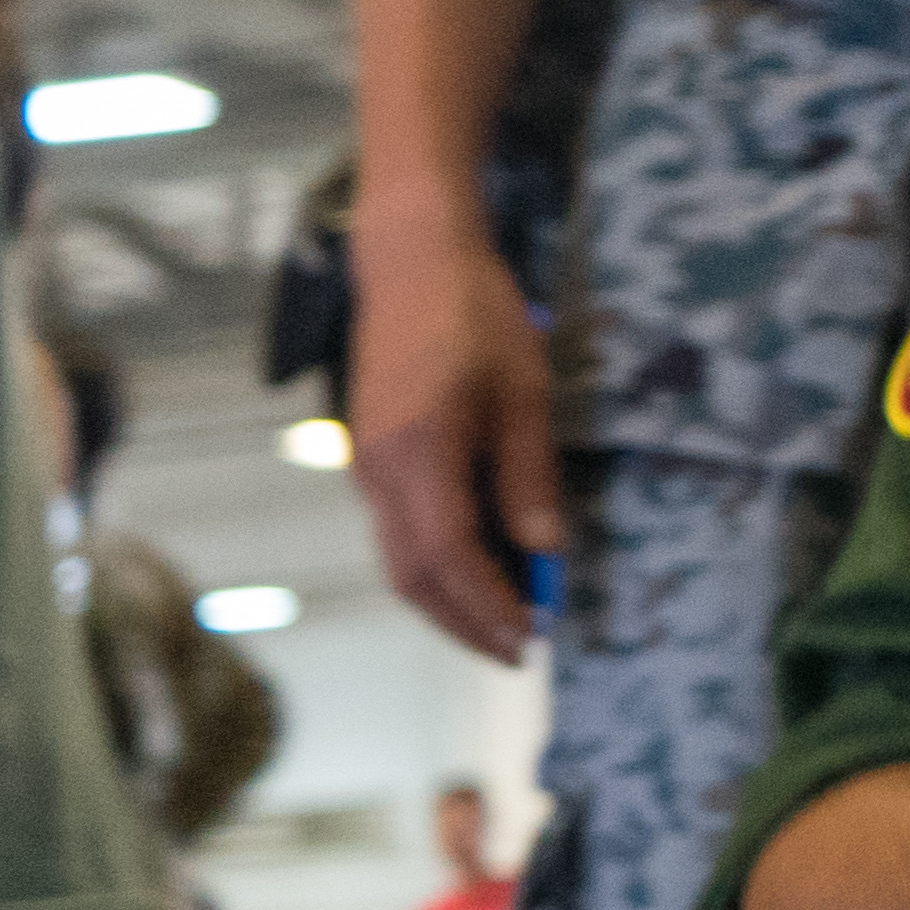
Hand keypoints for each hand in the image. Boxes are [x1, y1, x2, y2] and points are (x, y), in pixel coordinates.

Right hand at [347, 204, 562, 660]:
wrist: (411, 261)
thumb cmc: (477, 315)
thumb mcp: (523, 389)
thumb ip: (527, 474)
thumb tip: (543, 549)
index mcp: (418, 452)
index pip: (448, 558)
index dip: (488, 606)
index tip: (532, 635)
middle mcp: (378, 470)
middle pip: (413, 576)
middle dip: (465, 622)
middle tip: (520, 648)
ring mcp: (365, 466)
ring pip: (400, 559)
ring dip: (449, 599)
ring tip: (507, 619)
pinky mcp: (369, 457)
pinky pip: (399, 531)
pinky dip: (437, 564)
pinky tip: (482, 568)